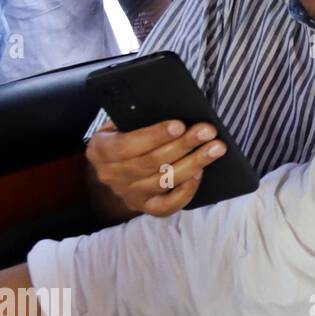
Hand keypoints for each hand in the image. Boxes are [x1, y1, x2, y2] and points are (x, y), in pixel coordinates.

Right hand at [86, 119, 227, 216]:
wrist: (118, 161)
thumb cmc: (127, 133)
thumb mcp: (123, 121)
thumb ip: (138, 117)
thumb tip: (170, 108)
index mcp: (100, 150)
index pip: (126, 145)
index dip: (154, 136)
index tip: (179, 125)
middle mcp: (110, 175)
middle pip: (151, 162)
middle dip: (184, 145)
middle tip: (207, 131)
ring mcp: (128, 194)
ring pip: (163, 181)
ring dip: (194, 163)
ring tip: (215, 148)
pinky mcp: (145, 207)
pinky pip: (166, 207)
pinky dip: (185, 192)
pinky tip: (200, 174)